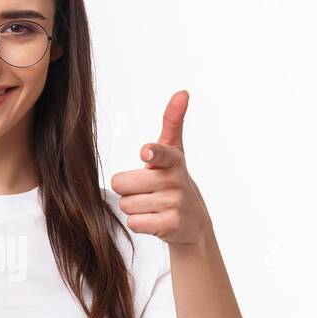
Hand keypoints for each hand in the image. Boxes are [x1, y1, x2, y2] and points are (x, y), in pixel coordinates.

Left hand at [110, 90, 210, 246]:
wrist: (193, 222)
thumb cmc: (174, 182)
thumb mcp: (174, 152)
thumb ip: (172, 122)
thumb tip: (182, 92)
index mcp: (173, 160)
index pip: (161, 154)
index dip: (152, 153)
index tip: (146, 153)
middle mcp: (175, 181)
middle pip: (123, 183)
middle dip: (127, 189)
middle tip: (144, 190)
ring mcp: (174, 203)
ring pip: (127, 204)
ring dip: (133, 207)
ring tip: (151, 205)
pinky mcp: (171, 225)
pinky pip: (135, 223)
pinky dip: (139, 223)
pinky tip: (153, 219)